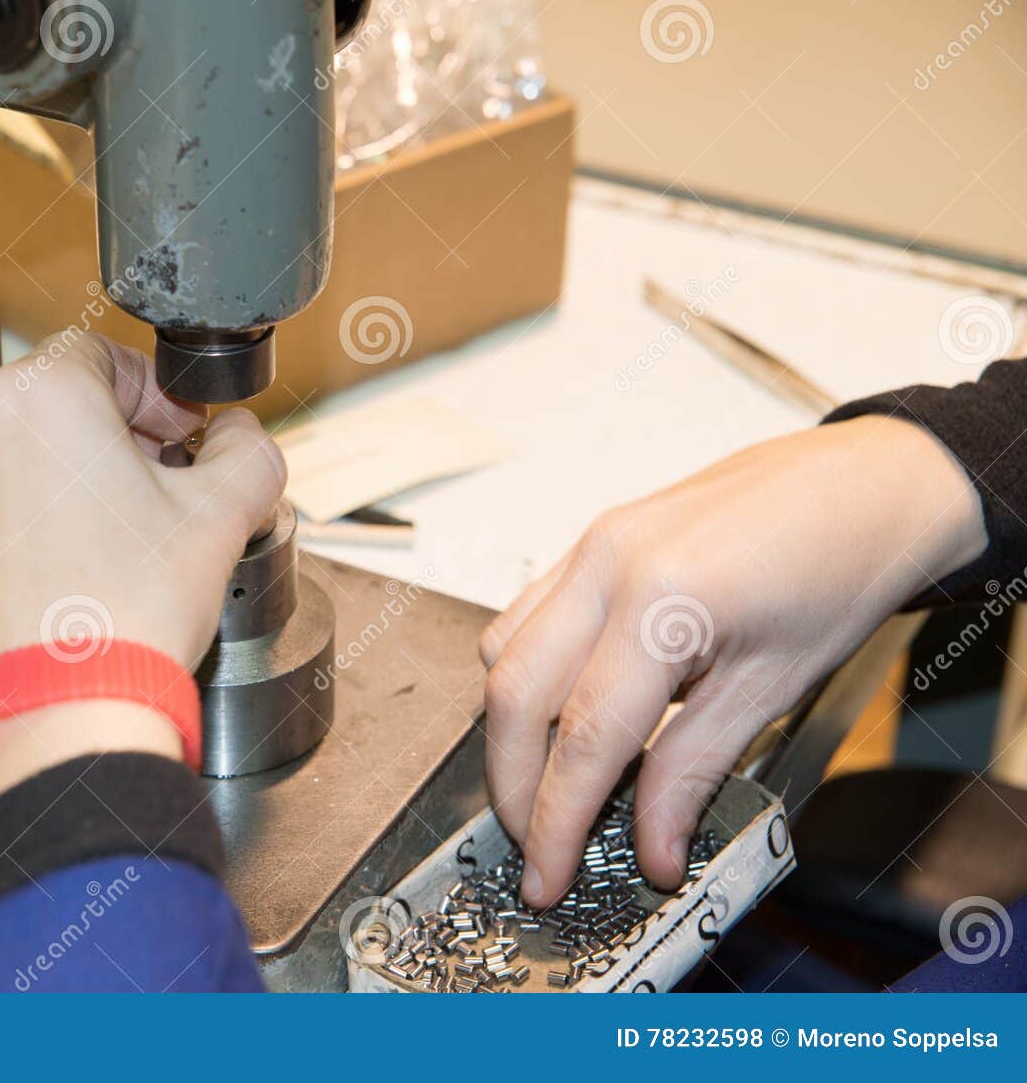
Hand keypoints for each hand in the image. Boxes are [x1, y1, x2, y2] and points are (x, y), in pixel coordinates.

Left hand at [0, 332, 285, 834]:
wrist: (49, 727)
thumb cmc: (128, 614)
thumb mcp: (223, 517)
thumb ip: (246, 452)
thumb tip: (239, 439)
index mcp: (40, 399)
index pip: (99, 358)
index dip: (149, 396)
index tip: (175, 439)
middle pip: (41, 420)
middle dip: (97, 452)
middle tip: (145, 506)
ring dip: (41, 506)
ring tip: (93, 568)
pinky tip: (40, 606)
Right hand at [479, 415, 985, 907]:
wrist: (863, 483)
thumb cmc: (839, 568)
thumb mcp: (775, 687)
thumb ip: (695, 770)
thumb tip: (651, 846)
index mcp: (662, 601)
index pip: (584, 737)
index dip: (558, 822)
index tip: (550, 880)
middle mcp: (606, 564)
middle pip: (516, 697)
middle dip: (514, 788)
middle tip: (537, 850)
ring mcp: (588, 546)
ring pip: (501, 655)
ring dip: (511, 734)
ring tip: (551, 790)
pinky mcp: (588, 543)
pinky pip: (523, 618)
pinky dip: (526, 679)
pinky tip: (563, 716)